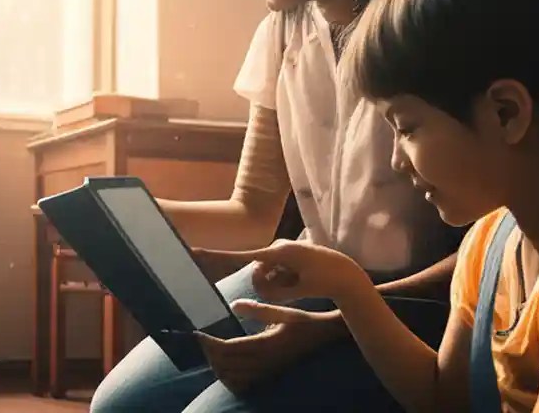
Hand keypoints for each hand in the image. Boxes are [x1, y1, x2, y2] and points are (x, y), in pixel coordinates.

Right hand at [192, 240, 366, 304]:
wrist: (346, 273)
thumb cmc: (325, 281)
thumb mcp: (298, 290)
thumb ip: (273, 291)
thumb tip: (255, 287)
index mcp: (278, 252)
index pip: (241, 256)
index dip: (216, 257)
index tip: (193, 254)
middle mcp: (276, 246)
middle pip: (255, 272)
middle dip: (268, 284)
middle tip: (293, 288)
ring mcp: (280, 248)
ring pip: (265, 273)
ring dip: (278, 282)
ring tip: (300, 283)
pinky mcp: (284, 252)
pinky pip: (273, 270)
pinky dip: (283, 279)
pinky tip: (301, 280)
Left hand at [194, 303, 339, 393]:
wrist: (325, 337)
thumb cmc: (304, 321)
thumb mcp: (283, 311)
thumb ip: (258, 309)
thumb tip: (233, 305)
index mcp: (266, 344)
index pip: (229, 348)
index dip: (210, 343)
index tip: (198, 334)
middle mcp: (265, 361)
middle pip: (226, 365)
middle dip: (210, 354)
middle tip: (202, 341)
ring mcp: (267, 371)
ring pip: (233, 377)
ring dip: (218, 367)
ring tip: (211, 352)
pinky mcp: (270, 375)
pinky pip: (244, 384)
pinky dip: (230, 378)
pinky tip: (226, 367)